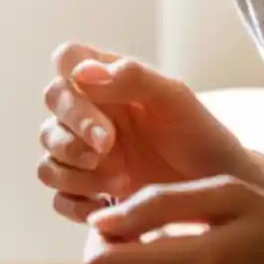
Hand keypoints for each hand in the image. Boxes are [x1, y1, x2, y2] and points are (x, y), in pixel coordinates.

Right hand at [38, 43, 254, 221]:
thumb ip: (132, 77)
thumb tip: (82, 72)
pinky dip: (77, 203)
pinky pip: (58, 199)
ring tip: (119, 181)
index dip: (70, 75)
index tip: (97, 100)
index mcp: (105, 82)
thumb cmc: (199, 136)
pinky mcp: (86, 194)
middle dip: (74, 130)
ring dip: (75, 171)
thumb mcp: (174, 99)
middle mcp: (87, 115)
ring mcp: (82, 157)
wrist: (217, 193)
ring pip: (47, 158)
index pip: (67, 59)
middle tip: (108, 146)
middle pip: (51, 109)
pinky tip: (108, 204)